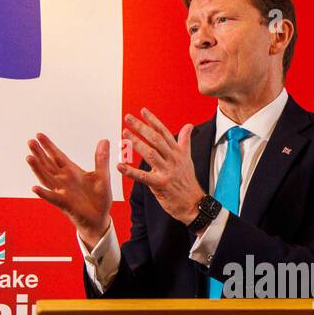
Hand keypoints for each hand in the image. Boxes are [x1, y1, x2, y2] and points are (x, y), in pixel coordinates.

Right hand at [27, 133, 112, 247]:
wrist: (100, 218)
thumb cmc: (99, 198)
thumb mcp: (102, 176)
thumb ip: (101, 159)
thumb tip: (104, 140)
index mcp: (72, 172)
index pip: (57, 156)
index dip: (48, 146)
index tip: (38, 135)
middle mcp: (64, 180)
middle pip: (48, 164)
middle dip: (40, 153)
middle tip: (31, 142)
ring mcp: (62, 191)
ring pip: (47, 178)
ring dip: (38, 169)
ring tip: (29, 158)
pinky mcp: (64, 204)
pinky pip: (53, 198)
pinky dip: (44, 194)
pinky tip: (35, 188)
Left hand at [119, 108, 203, 224]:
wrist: (193, 203)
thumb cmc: (187, 181)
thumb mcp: (188, 158)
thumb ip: (185, 141)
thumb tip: (189, 125)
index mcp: (178, 152)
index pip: (164, 132)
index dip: (153, 121)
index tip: (142, 111)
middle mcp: (173, 159)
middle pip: (155, 139)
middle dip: (141, 127)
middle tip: (128, 118)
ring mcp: (167, 171)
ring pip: (150, 154)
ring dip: (136, 143)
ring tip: (124, 134)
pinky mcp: (161, 184)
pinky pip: (143, 177)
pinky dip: (131, 171)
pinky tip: (120, 166)